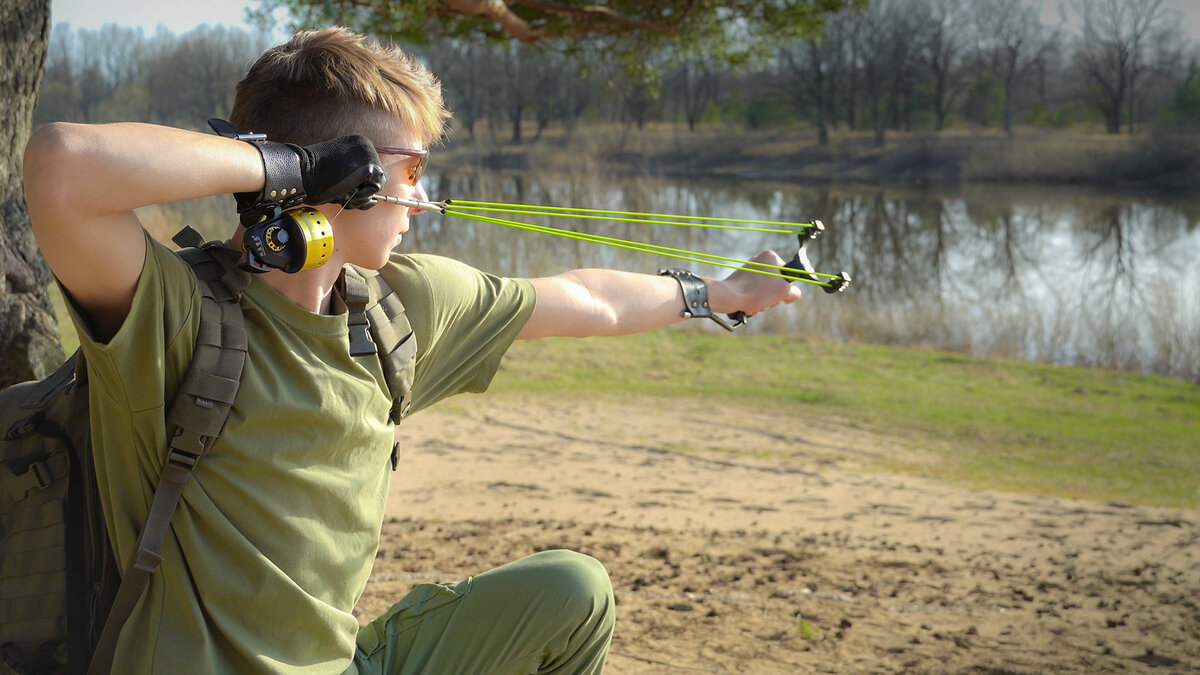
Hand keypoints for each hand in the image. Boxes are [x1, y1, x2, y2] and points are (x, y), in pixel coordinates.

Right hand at [235, 135, 386, 212]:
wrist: (302, 173)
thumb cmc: (314, 177)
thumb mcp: (338, 176)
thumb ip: (356, 183)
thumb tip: (375, 201)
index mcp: (356, 144)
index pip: (370, 172)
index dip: (357, 186)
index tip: (339, 185)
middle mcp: (365, 145)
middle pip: (377, 179)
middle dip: (360, 192)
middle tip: (340, 190)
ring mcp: (369, 154)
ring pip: (378, 185)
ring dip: (359, 195)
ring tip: (342, 189)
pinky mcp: (370, 166)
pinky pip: (374, 190)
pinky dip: (360, 196)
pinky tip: (345, 188)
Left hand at [713, 250, 803, 315]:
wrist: (729, 297)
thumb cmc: (756, 291)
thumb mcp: (783, 291)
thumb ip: (794, 292)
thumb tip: (793, 294)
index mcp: (770, 256)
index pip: (788, 274)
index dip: (787, 287)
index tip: (782, 295)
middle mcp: (759, 260)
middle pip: (776, 284)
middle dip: (773, 297)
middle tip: (767, 300)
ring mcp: (750, 270)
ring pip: (765, 291)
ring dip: (764, 302)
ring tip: (756, 303)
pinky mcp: (741, 281)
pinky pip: (754, 293)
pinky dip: (754, 301)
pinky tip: (749, 305)